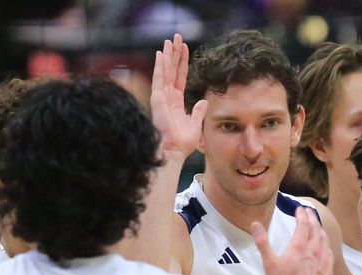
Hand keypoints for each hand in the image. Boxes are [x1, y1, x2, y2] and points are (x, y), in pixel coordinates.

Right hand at [150, 34, 206, 157]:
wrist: (174, 151)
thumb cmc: (182, 142)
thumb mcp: (195, 123)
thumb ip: (198, 111)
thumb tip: (204, 101)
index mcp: (176, 101)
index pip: (180, 77)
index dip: (182, 62)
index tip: (185, 48)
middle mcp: (167, 96)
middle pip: (172, 70)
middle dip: (174, 53)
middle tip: (176, 37)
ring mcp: (161, 97)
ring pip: (165, 70)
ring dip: (167, 55)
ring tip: (170, 40)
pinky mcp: (157, 99)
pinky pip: (159, 78)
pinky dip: (160, 66)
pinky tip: (161, 53)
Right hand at [255, 208, 332, 274]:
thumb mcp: (270, 264)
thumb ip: (263, 243)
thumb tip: (255, 224)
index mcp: (299, 247)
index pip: (303, 224)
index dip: (301, 215)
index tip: (299, 209)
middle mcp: (314, 250)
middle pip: (315, 228)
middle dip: (311, 218)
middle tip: (308, 211)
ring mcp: (323, 259)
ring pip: (324, 238)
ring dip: (319, 228)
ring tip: (316, 224)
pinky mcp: (328, 269)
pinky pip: (329, 250)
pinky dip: (326, 242)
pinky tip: (325, 245)